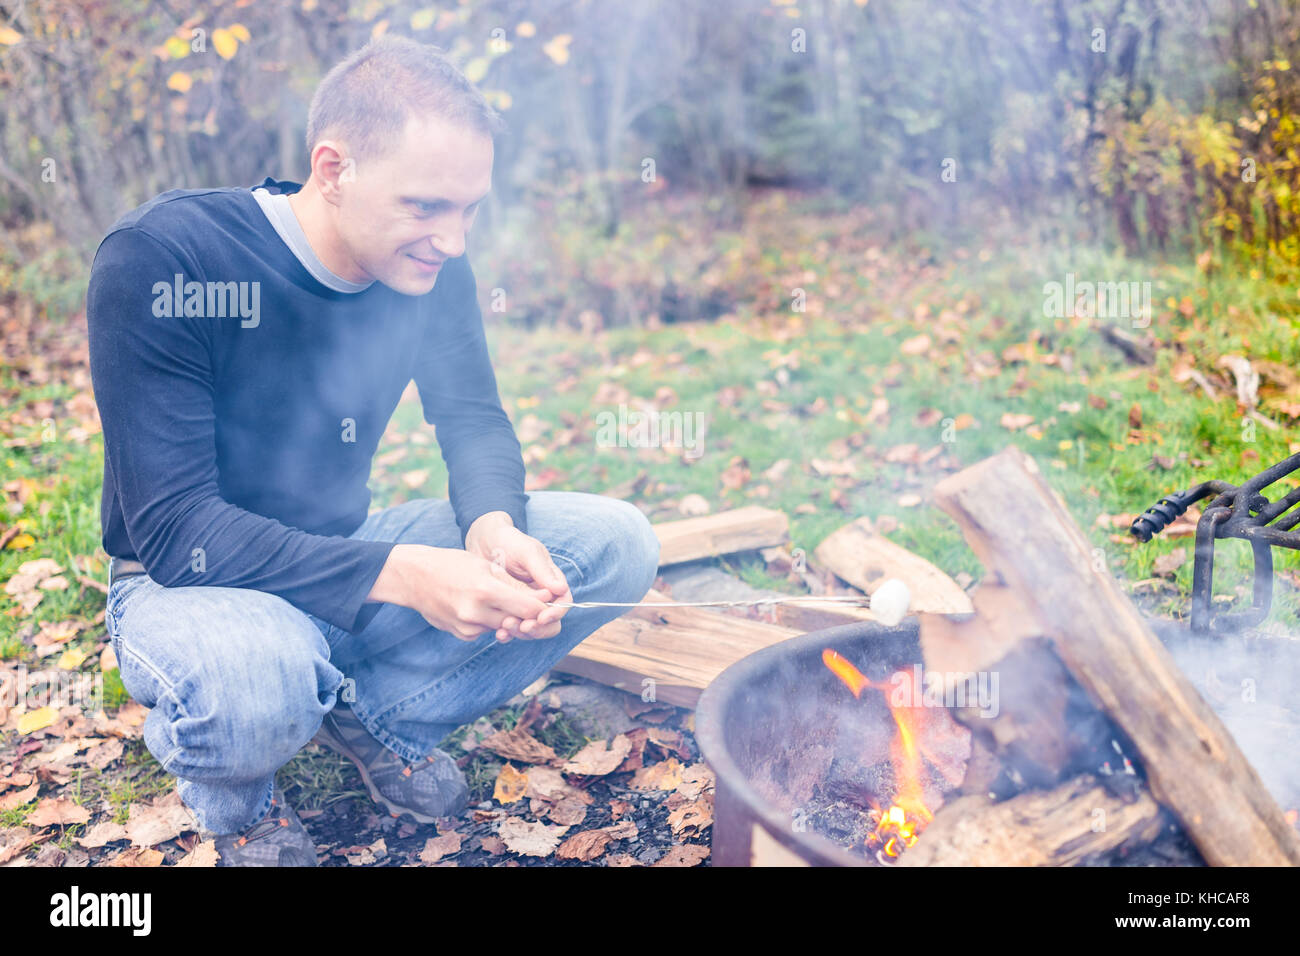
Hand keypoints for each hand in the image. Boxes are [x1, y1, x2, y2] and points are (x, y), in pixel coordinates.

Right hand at [367, 543, 554, 641]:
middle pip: (519, 622)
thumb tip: (546, 597)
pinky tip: (479, 606)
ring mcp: (467, 627)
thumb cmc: (452, 564)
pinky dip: (490, 621)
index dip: (543, 607)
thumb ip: (515, 585)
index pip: (529, 609)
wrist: (413, 578)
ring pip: (503, 627)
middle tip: (530, 603)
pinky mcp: (462, 635)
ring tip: (497, 598)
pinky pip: (487, 631)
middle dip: (528, 615)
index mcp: (485, 589)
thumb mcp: (485, 566)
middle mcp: (476, 613)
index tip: (550, 602)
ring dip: (508, 617)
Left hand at [465, 512, 572, 641]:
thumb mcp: (526, 551)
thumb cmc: (509, 541)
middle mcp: (540, 596)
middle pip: (550, 621)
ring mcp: (523, 605)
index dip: (556, 613)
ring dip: (522, 632)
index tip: (542, 617)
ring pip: (532, 627)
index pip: (563, 602)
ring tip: (507, 627)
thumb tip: (560, 589)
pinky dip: (508, 634)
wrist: (482, 542)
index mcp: (551, 581)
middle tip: (524, 627)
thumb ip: (542, 570)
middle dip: (540, 628)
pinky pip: (512, 628)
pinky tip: (500, 633)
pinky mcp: (507, 610)